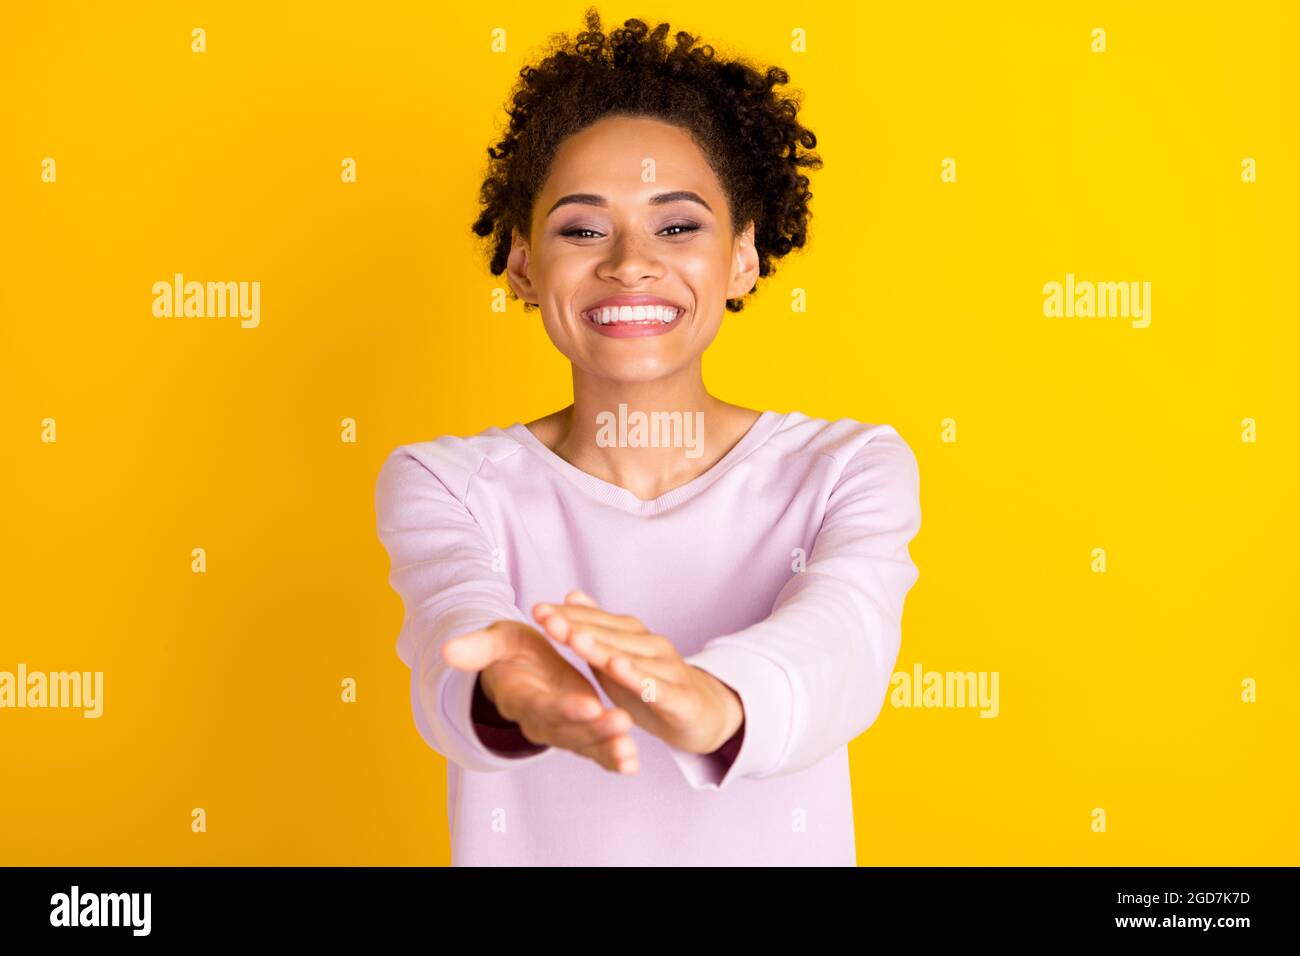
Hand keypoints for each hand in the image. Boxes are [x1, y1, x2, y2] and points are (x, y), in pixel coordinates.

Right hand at [442, 620, 638, 774]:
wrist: (515, 667)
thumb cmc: (507, 650)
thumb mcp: (495, 641)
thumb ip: (476, 649)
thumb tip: (446, 650)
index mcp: (520, 697)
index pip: (542, 707)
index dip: (564, 708)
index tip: (589, 705)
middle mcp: (539, 720)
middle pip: (568, 731)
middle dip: (595, 731)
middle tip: (622, 725)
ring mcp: (560, 730)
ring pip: (584, 744)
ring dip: (607, 749)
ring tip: (629, 752)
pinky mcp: (577, 731)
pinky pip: (594, 750)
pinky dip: (612, 759)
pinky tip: (632, 765)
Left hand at [531, 591, 743, 755]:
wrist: (703, 713)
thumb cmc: (652, 683)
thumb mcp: (618, 655)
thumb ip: (595, 627)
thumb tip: (570, 594)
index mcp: (632, 636)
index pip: (596, 621)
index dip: (566, 616)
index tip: (536, 610)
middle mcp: (650, 646)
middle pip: (608, 635)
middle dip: (575, 627)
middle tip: (546, 619)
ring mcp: (667, 669)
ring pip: (630, 657)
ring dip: (601, 648)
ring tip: (574, 640)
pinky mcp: (680, 697)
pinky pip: (656, 687)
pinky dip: (638, 678)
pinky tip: (619, 670)